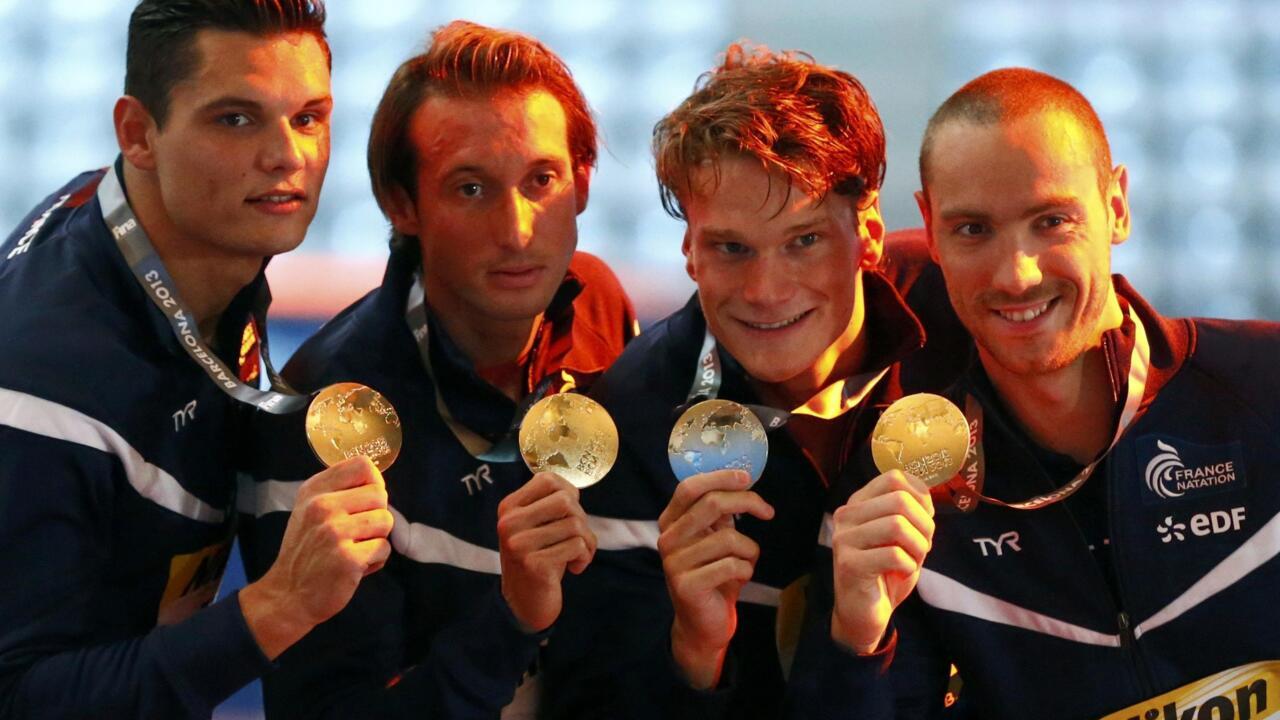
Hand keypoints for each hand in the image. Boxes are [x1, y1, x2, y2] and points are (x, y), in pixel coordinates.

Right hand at [241, 456, 392, 658]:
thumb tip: (377, 480)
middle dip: (376, 514)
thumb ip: (339, 491)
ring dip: (377, 538)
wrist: (288, 595)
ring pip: (386, 520)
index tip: (366, 500)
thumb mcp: (309, 510)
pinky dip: (375, 560)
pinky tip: (356, 566)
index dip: (374, 482)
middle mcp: (322, 506)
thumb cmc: (306, 550)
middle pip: (380, 494)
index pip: (362, 465)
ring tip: (356, 548)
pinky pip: (384, 548)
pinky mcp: (349, 558)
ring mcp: (335, 532)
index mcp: (314, 490)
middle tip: (358, 532)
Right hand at [498, 472, 596, 632]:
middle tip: (577, 537)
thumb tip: (573, 489)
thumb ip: (550, 505)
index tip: (568, 514)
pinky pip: (577, 547)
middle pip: (566, 501)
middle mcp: (509, 523)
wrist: (524, 602)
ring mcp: (519, 544)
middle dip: (581, 519)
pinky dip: (584, 557)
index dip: (568, 493)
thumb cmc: (538, 557)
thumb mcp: (536, 526)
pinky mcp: (534, 565)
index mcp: (509, 507)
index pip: (547, 480)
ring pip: (575, 525)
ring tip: (578, 555)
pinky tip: (575, 567)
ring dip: (587, 542)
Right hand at [657, 469, 773, 688]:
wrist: (702, 625)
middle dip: (746, 502)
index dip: (719, 477)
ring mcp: (674, 564)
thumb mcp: (713, 538)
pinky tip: (740, 579)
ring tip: (745, 561)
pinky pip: (732, 565)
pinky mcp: (687, 586)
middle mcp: (667, 539)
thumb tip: (741, 479)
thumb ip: (719, 512)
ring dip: (749, 549)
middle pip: (711, 504)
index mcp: (671, 522)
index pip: (689, 487)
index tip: (746, 477)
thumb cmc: (713, 575)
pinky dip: (747, 570)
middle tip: (767, 511)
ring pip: (728, 538)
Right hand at [829, 470, 933, 653]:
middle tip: (923, 547)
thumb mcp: (901, 536)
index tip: (924, 520)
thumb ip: (910, 512)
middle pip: (899, 500)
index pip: (894, 478)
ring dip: (918, 547)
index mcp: (859, 503)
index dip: (920, 497)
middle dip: (924, 526)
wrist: (864, 612)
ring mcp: (844, 539)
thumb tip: (927, 493)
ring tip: (912, 561)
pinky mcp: (849, 564)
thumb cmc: (886, 571)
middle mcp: (846, 515)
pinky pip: (894, 555)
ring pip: (897, 525)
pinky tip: (901, 574)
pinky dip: (908, 566)